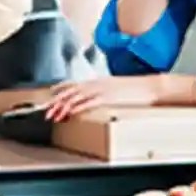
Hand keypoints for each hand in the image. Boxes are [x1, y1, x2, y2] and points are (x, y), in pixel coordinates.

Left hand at [45, 76, 165, 121]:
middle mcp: (95, 83)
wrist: (148, 86)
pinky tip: (71, 112)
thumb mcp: (113, 88)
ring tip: (54, 115)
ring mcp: (101, 89)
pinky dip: (78, 107)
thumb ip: (101, 92)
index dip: (59, 90)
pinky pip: (89, 102)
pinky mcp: (108, 97)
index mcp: (96, 81)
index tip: (49, 96)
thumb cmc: (133, 89)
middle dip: (56, 102)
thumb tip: (91, 100)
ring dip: (63, 107)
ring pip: (76, 97)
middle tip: (46, 111)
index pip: (73, 83)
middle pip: (70, 91)